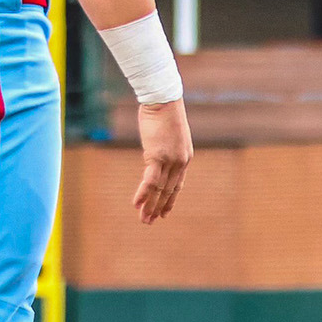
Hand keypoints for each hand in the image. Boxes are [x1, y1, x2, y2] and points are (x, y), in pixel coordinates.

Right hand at [131, 99, 191, 223]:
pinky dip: (143, 193)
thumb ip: (164, 148)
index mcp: (185, 157)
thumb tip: (156, 153)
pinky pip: (150, 180)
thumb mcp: (168, 134)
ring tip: (143, 220)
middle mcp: (180, 162)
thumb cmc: (164, 112)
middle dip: (159, 207)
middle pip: (168, 191)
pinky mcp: (157, 156)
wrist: (164, 100)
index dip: (170, 200)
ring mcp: (169, 160)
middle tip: (150, 221)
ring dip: (150, 206)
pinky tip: (136, 204)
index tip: (165, 212)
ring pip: (159, 189)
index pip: (178, 185)